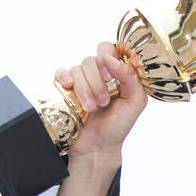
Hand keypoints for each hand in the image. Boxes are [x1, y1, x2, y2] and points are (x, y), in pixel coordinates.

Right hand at [55, 40, 146, 161]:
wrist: (98, 147)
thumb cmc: (117, 126)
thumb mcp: (134, 103)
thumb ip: (131, 79)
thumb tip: (113, 59)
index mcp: (115, 72)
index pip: (108, 49)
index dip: (107, 57)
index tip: (110, 74)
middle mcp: (97, 73)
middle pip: (91, 60)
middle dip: (97, 82)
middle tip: (103, 102)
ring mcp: (81, 80)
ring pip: (77, 69)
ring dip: (85, 90)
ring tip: (91, 108)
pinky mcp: (66, 89)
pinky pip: (61, 73)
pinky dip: (64, 77)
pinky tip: (69, 86)